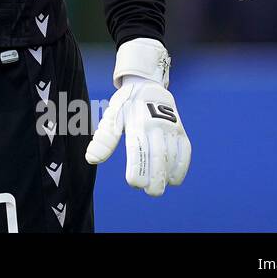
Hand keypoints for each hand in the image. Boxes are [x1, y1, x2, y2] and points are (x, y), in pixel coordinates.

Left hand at [85, 38, 191, 196]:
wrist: (148, 85)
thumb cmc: (126, 105)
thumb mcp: (112, 116)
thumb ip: (105, 139)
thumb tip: (91, 159)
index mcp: (136, 123)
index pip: (138, 149)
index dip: (138, 167)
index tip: (134, 183)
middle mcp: (156, 126)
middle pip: (158, 155)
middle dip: (155, 177)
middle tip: (150, 192)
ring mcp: (171, 128)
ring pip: (173, 156)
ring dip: (167, 175)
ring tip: (158, 188)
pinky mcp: (180, 131)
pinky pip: (185, 151)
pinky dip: (182, 167)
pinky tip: (174, 180)